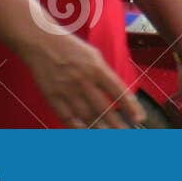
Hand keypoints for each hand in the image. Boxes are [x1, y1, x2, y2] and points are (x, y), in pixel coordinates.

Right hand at [21, 30, 141, 128]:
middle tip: (127, 133)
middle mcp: (83, 81)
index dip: (130, 106)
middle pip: (103, 108)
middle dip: (117, 124)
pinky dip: (78, 128)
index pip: (118, 90)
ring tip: (110, 138)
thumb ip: (104, 74)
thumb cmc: (71, 48)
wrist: (42, 43)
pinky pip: (67, 118)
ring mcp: (66, 90)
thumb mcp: (94, 56)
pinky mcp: (52, 97)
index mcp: (96, 68)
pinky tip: (87, 133)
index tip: (139, 118)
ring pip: (86, 116)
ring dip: (100, 129)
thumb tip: (117, 94)